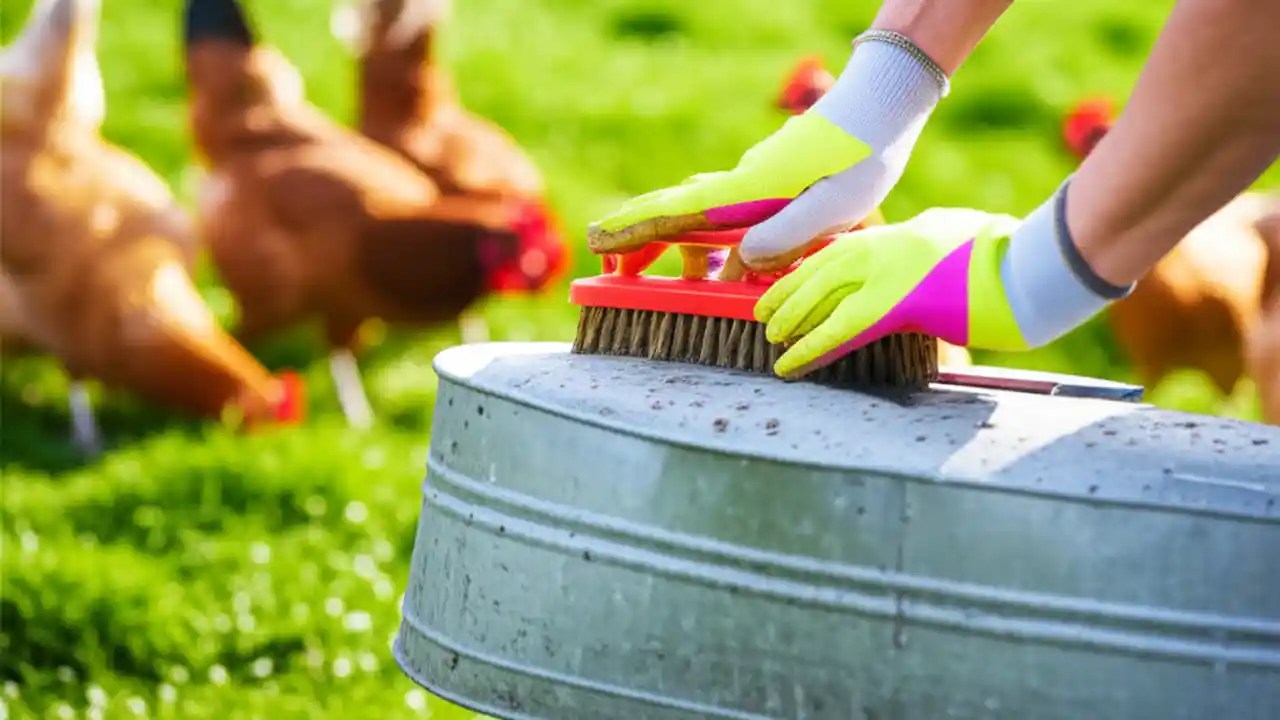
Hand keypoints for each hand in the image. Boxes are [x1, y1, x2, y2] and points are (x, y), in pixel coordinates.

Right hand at [587, 38, 946, 270]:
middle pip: (677, 213)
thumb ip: (787, 235)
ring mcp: (754, 180)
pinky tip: (734, 264)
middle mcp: (743, 184)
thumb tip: (741, 261)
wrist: (883, 107)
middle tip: (610, 264)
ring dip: (682, 246)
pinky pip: (730, 214)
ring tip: (674, 280)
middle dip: (640, 237)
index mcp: (750, 193)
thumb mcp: (833, 206)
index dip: (636, 228)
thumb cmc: (861, 159)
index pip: (678, 212)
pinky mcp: (770, 181)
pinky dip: (715, 238)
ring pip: (704, 217)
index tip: (597, 238)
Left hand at [754, 208, 1029, 378]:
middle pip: (820, 272)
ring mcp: (890, 274)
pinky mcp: (899, 305)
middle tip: (762, 314)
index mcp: (898, 235)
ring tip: (769, 339)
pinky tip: (789, 363)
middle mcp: (885, 249)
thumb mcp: (953, 237)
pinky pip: (842, 330)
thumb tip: (909, 259)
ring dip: (792, 319)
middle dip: (788, 294)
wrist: (1033, 266)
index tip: (781, 285)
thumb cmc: (1005, 254)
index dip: (804, 272)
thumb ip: (922, 246)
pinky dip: (811, 348)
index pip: (836, 252)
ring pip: (822, 298)